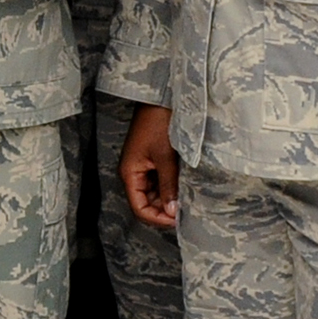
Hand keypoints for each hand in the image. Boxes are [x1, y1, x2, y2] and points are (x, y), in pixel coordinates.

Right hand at [120, 102, 180, 229]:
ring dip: (168, 199)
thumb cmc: (159, 123)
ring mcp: (143, 166)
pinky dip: (170, 187)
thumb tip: (172, 212)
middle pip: (146, 202)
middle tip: (187, 213)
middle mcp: (134, 172)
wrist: (162, 97)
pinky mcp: (152, 159)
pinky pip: (159, 181)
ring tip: (187, 202)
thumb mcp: (165, 157)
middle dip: (164, 210)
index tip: (178, 221)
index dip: (157, 218)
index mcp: (130, 173)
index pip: (139, 208)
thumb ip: (168, 185)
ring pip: (154, 193)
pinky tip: (184, 189)